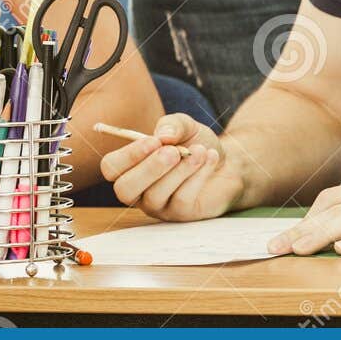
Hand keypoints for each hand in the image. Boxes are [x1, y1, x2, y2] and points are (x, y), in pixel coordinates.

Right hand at [99, 113, 240, 220]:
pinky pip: (181, 199)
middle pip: (125, 189)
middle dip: (148, 168)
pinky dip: (197, 175)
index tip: (153, 141)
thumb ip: (173, 125)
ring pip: (155, 195)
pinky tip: (210, 158)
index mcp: (132, 167)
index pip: (112, 168)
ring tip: (200, 150)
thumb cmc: (197, 145)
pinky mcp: (181, 214)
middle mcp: (140, 190)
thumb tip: (163, 135)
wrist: (229, 163)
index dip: (128, 155)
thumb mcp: (186, 127)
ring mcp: (159, 206)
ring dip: (179, 170)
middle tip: (173, 151)